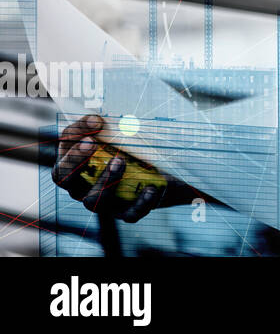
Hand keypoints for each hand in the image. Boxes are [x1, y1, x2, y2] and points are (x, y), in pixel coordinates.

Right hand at [51, 115, 173, 222]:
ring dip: (105, 180)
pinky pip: (130, 214)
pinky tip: (150, 188)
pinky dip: (140, 202)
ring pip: (94, 200)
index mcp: (76, 168)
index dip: (71, 141)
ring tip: (120, 160)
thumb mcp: (120, 134)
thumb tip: (97, 120)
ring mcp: (105, 202)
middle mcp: (84, 187)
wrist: (164, 175)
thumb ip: (104, 125)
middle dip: (75, 161)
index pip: (61, 155)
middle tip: (92, 143)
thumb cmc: (133, 150)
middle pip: (66, 180)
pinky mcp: (128, 212)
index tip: (93, 123)